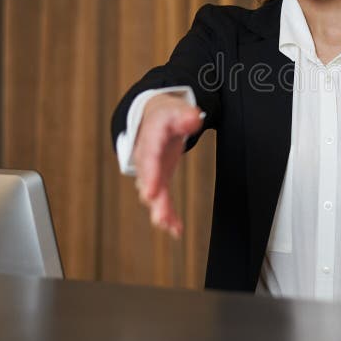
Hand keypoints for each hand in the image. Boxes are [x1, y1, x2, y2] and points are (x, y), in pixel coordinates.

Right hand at [132, 93, 204, 238]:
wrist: (154, 119)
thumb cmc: (166, 115)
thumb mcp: (176, 110)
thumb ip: (185, 116)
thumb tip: (193, 119)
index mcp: (149, 140)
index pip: (149, 158)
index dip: (151, 176)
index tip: (152, 192)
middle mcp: (146, 160)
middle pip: (149, 181)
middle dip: (155, 200)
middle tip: (160, 217)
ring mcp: (152, 173)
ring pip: (154, 195)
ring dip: (160, 210)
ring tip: (167, 225)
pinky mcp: (160, 182)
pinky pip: (163, 200)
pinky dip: (169, 215)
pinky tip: (176, 230)